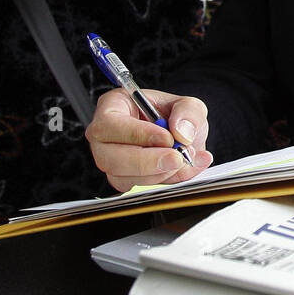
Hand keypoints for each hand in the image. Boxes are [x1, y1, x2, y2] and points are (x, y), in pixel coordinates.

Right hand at [85, 89, 213, 192]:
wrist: (181, 135)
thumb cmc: (174, 115)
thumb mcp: (187, 104)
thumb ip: (189, 112)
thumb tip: (181, 133)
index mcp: (112, 107)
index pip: (110, 125)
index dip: (138, 134)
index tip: (167, 138)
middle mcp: (105, 138)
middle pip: (109, 158)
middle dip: (146, 162)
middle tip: (177, 158)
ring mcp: (112, 163)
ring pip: (124, 179)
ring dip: (159, 174)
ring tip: (186, 160)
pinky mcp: (125, 181)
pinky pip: (140, 190)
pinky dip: (166, 182)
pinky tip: (185, 169)